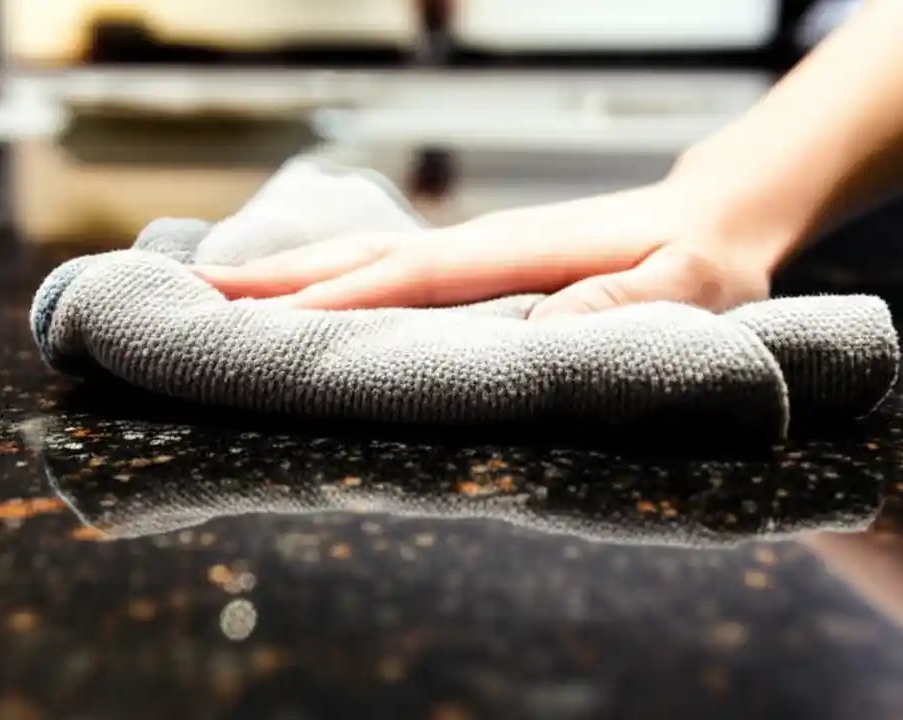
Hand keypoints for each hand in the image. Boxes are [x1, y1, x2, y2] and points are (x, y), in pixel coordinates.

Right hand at [192, 177, 789, 318]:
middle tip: (190, 299)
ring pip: (359, 262)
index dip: (334, 302)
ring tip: (208, 294)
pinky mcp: (468, 264)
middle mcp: (476, 245)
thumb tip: (540, 326)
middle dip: (275, 283)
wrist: (711, 215)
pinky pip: (382, 274)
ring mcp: (467, 251)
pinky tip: (290, 295)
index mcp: (514, 254)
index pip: (407, 279)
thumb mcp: (690, 287)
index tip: (259, 323)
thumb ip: (623, 304)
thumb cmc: (702, 261)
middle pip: (357, 261)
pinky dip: (323, 283)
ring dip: (283, 279)